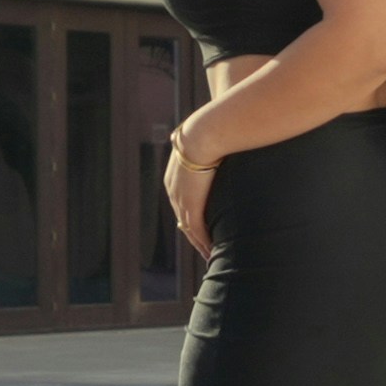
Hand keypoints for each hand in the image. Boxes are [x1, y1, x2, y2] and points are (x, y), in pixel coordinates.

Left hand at [162, 132, 217, 253]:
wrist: (204, 135)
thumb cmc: (208, 131)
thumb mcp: (202, 139)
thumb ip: (204, 142)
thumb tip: (204, 130)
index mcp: (174, 177)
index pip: (182, 203)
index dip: (191, 216)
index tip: (200, 228)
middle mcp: (174, 192)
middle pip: (183, 220)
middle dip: (194, 235)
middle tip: (204, 249)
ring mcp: (181, 200)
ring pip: (189, 230)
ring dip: (200, 244)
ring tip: (209, 255)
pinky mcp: (192, 206)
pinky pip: (197, 230)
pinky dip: (204, 243)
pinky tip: (212, 251)